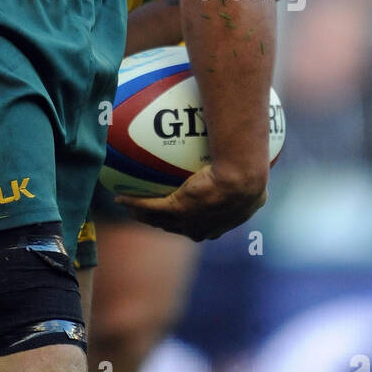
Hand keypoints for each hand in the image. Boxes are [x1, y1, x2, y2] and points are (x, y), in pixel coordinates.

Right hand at [116, 162, 266, 241]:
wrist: (242, 176)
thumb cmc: (250, 165)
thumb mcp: (251, 164)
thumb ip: (244, 160)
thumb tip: (244, 142)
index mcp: (223, 222)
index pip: (203, 225)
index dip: (191, 221)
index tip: (184, 211)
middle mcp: (206, 228)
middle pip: (179, 229)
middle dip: (164, 223)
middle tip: (153, 213)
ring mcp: (190, 221)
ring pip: (160, 222)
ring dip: (144, 216)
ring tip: (130, 208)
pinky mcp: (177, 210)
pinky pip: (149, 207)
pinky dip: (134, 203)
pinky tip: (120, 196)